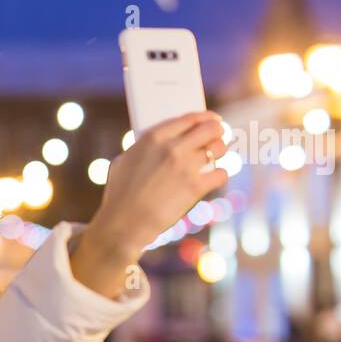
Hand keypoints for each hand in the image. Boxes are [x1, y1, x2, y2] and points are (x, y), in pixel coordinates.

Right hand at [87, 110, 229, 261]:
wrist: (123, 223)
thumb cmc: (119, 195)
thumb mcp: (123, 162)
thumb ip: (142, 148)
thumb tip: (155, 145)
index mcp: (153, 138)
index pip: (189, 119)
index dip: (205, 117)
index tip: (212, 119)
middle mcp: (172, 148)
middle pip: (210, 129)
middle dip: (218, 131)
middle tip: (218, 137)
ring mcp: (185, 167)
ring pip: (219, 149)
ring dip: (220, 152)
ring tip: (216, 158)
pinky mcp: (195, 187)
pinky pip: (221, 173)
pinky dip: (219, 175)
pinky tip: (213, 178)